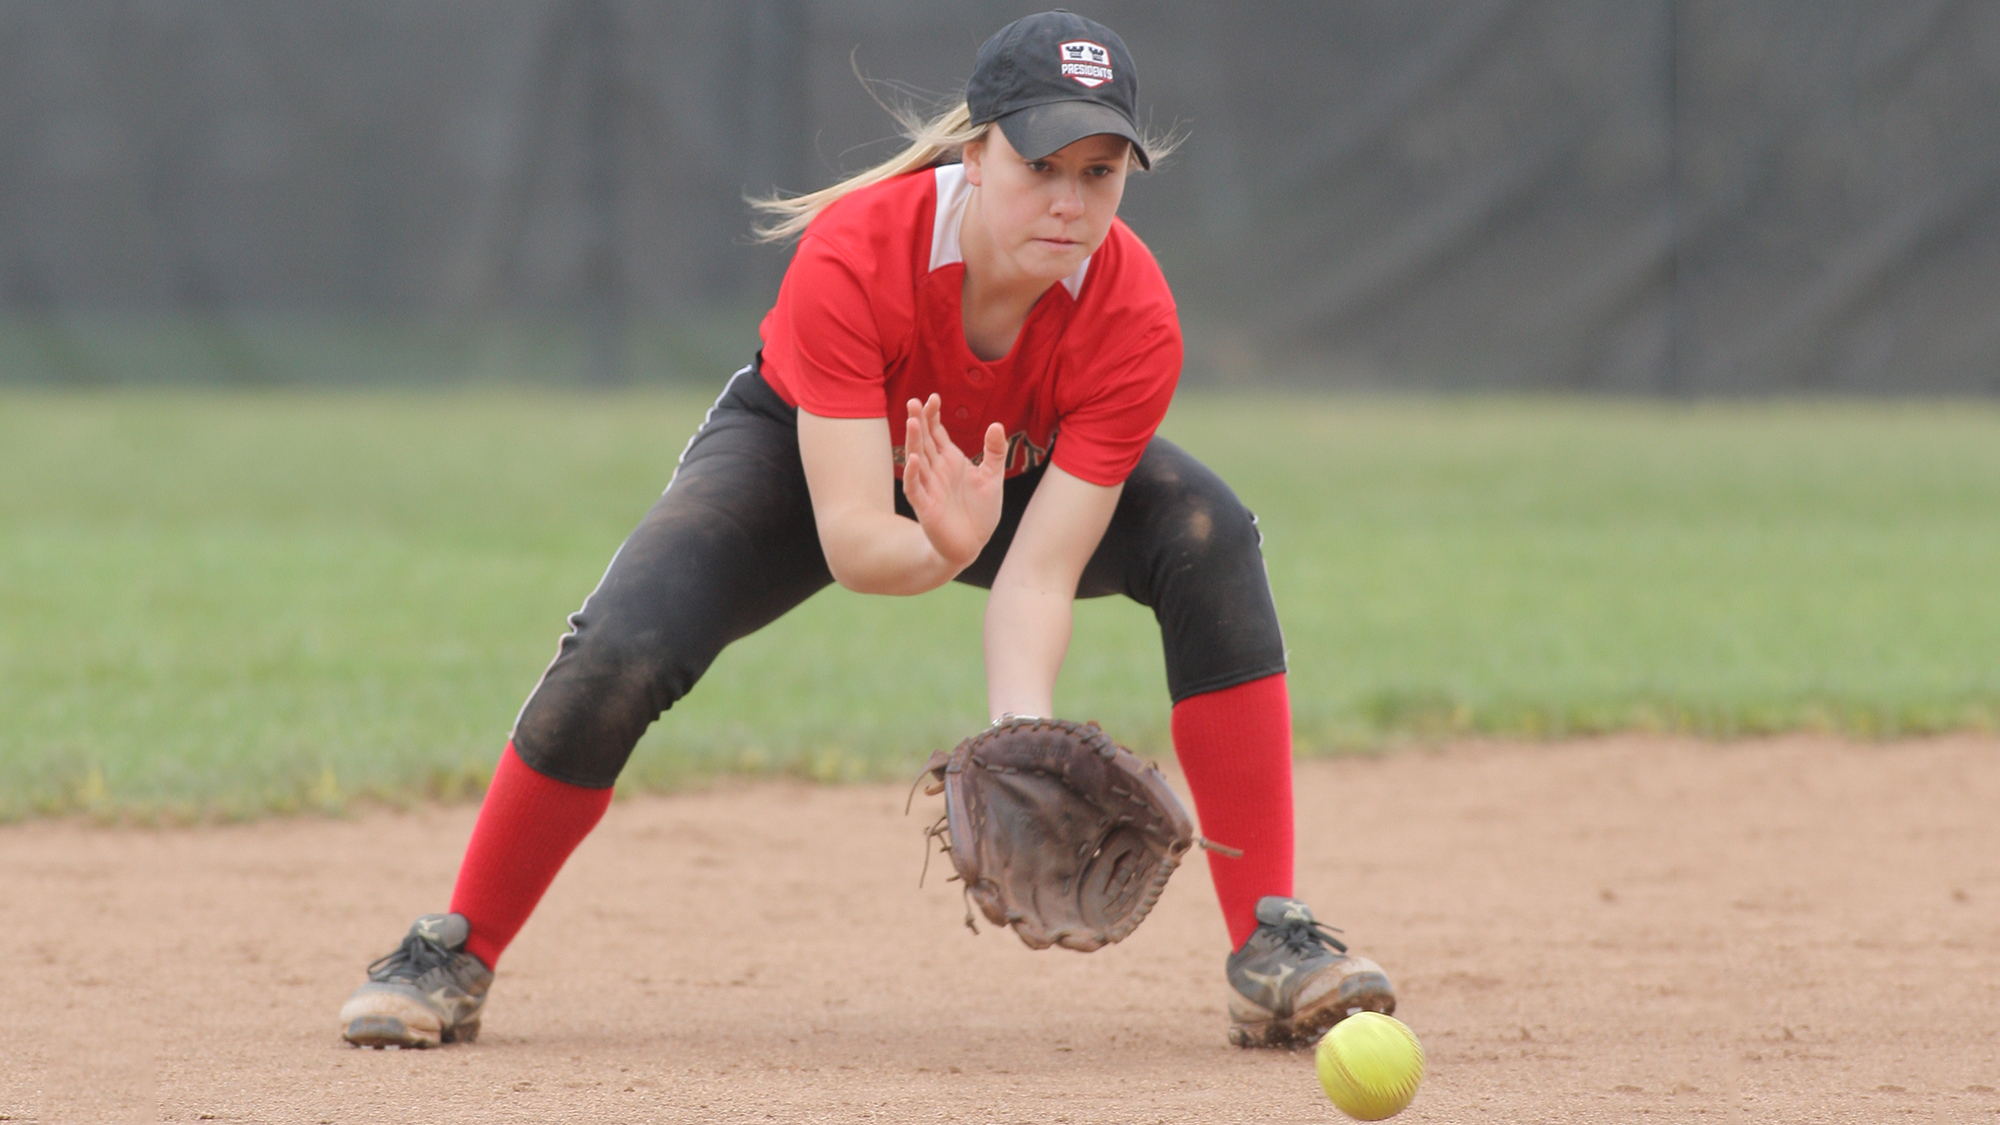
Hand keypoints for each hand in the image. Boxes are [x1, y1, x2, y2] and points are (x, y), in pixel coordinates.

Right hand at [902, 394, 1006, 571]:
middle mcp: (936, 471)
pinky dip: (912, 474)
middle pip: (924, 441)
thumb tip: (996, 424)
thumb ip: (994, 451)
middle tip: (914, 401)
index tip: (934, 397)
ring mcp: (929, 487)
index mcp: (951, 461)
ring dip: (913, 442)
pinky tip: (913, 460)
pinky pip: (914, 488)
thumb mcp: (992, 477)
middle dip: (919, 422)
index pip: (937, 433)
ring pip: (917, 460)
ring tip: (912, 422)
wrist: (972, 544)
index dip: (934, 416)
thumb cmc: (980, 511)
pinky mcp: (925, 507)